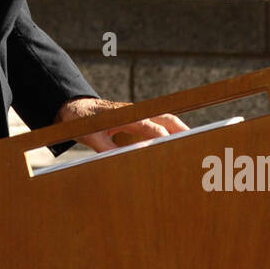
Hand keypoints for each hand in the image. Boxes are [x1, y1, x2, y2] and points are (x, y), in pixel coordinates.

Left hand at [55, 97, 187, 152]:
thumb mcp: (91, 137)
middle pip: (165, 117)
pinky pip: (158, 121)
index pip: (149, 125)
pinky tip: (177, 140)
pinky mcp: (136, 117)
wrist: (74, 108)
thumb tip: (120, 160)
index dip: (161, 136)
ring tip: (193, 142)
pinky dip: (170, 128)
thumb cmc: (82, 122)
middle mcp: (135, 112)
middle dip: (181, 129)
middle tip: (195, 142)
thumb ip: (105, 148)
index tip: (172, 147)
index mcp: (125, 116)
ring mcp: (137, 113)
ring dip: (179, 128)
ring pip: (164, 117)